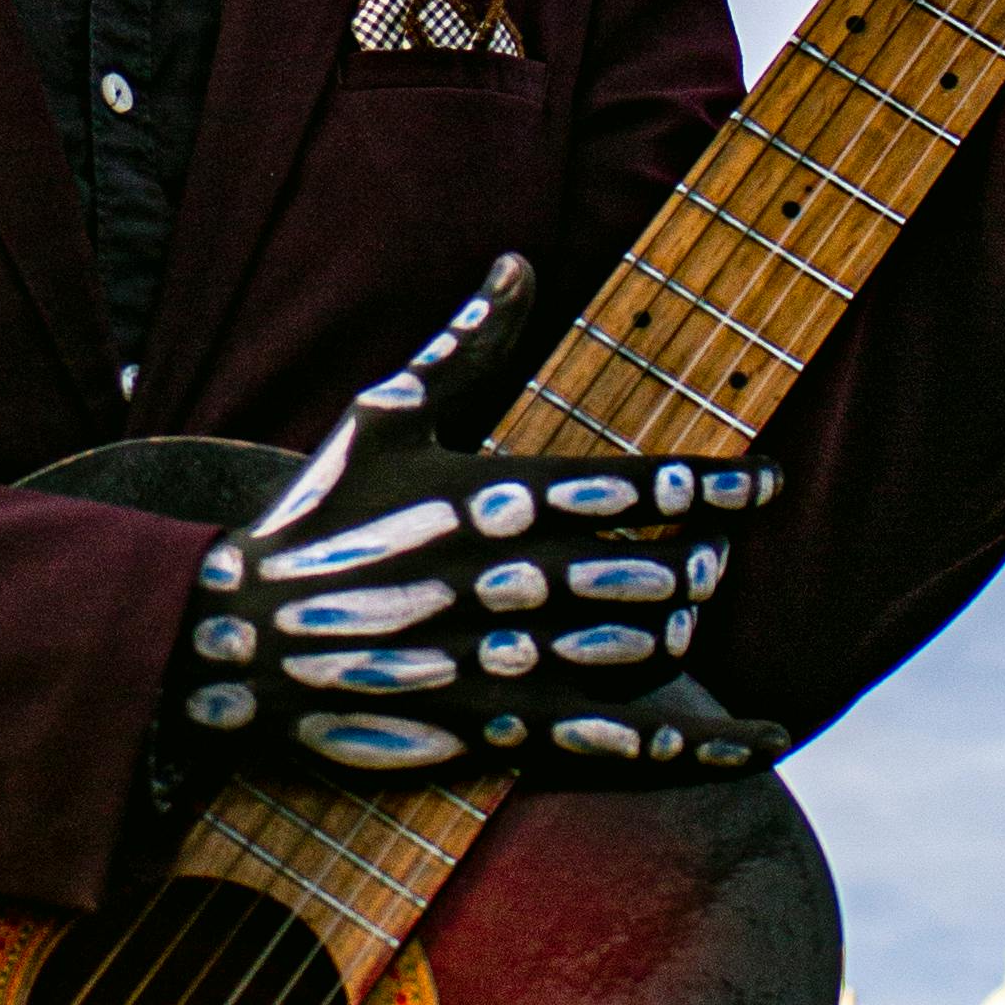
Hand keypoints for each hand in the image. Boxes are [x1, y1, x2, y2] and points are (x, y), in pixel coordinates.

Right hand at [161, 255, 785, 792]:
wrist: (235, 638)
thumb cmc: (314, 515)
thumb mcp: (384, 413)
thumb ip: (466, 342)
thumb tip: (520, 261)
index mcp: (491, 496)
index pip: (633, 488)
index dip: (714, 487)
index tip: (768, 484)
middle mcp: (505, 578)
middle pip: (648, 572)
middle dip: (703, 563)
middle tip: (721, 555)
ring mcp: (500, 658)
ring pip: (636, 648)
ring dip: (683, 629)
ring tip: (696, 612)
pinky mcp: (488, 727)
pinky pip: (609, 739)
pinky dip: (689, 742)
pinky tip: (754, 739)